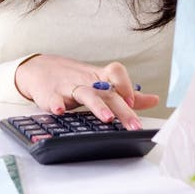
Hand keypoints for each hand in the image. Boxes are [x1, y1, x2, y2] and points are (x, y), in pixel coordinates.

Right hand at [14, 54, 158, 129]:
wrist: (40, 69)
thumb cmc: (76, 78)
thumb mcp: (101, 83)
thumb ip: (127, 94)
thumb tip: (154, 100)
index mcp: (100, 78)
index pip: (116, 73)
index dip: (126, 85)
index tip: (135, 102)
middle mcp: (87, 80)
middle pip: (107, 92)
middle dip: (122, 108)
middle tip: (133, 124)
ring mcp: (69, 86)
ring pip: (84, 93)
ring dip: (96, 105)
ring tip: (107, 118)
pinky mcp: (51, 94)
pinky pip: (53, 99)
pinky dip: (56, 105)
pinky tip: (60, 111)